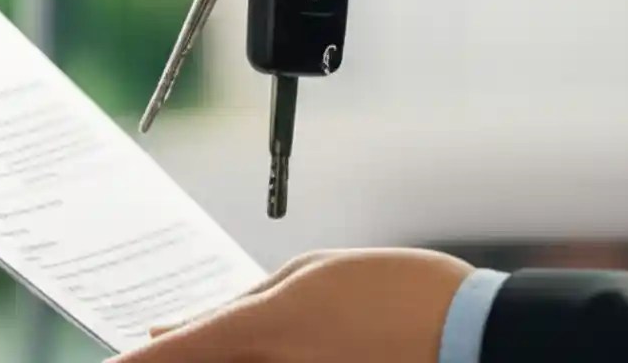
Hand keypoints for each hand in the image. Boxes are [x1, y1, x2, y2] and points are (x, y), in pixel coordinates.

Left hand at [105, 248, 472, 362]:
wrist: (475, 339)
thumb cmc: (397, 292)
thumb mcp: (313, 274)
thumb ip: (245, 302)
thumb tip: (190, 326)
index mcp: (262, 327)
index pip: (175, 354)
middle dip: (168, 361)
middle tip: (151, 345)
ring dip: (212, 360)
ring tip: (212, 341)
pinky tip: (259, 352)